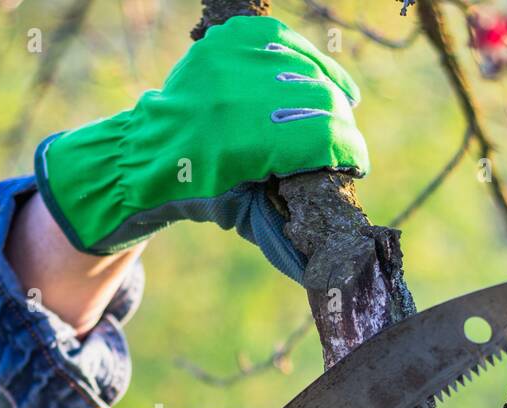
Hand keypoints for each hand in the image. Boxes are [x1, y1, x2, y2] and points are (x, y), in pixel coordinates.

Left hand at [34, 15, 367, 281]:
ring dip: (329, 93)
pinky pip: (286, 43)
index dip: (351, 152)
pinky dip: (306, 60)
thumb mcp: (244, 215)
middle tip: (343, 145)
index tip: (357, 166)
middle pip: (321, 100)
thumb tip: (335, 267)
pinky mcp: (228, 40)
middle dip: (341, 125)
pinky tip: (319, 78)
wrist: (149, 152)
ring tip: (338, 110)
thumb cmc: (199, 191)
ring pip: (307, 67)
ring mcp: (231, 62)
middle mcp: (238, 96)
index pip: (324, 136)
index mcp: (244, 144)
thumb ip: (289, 235)